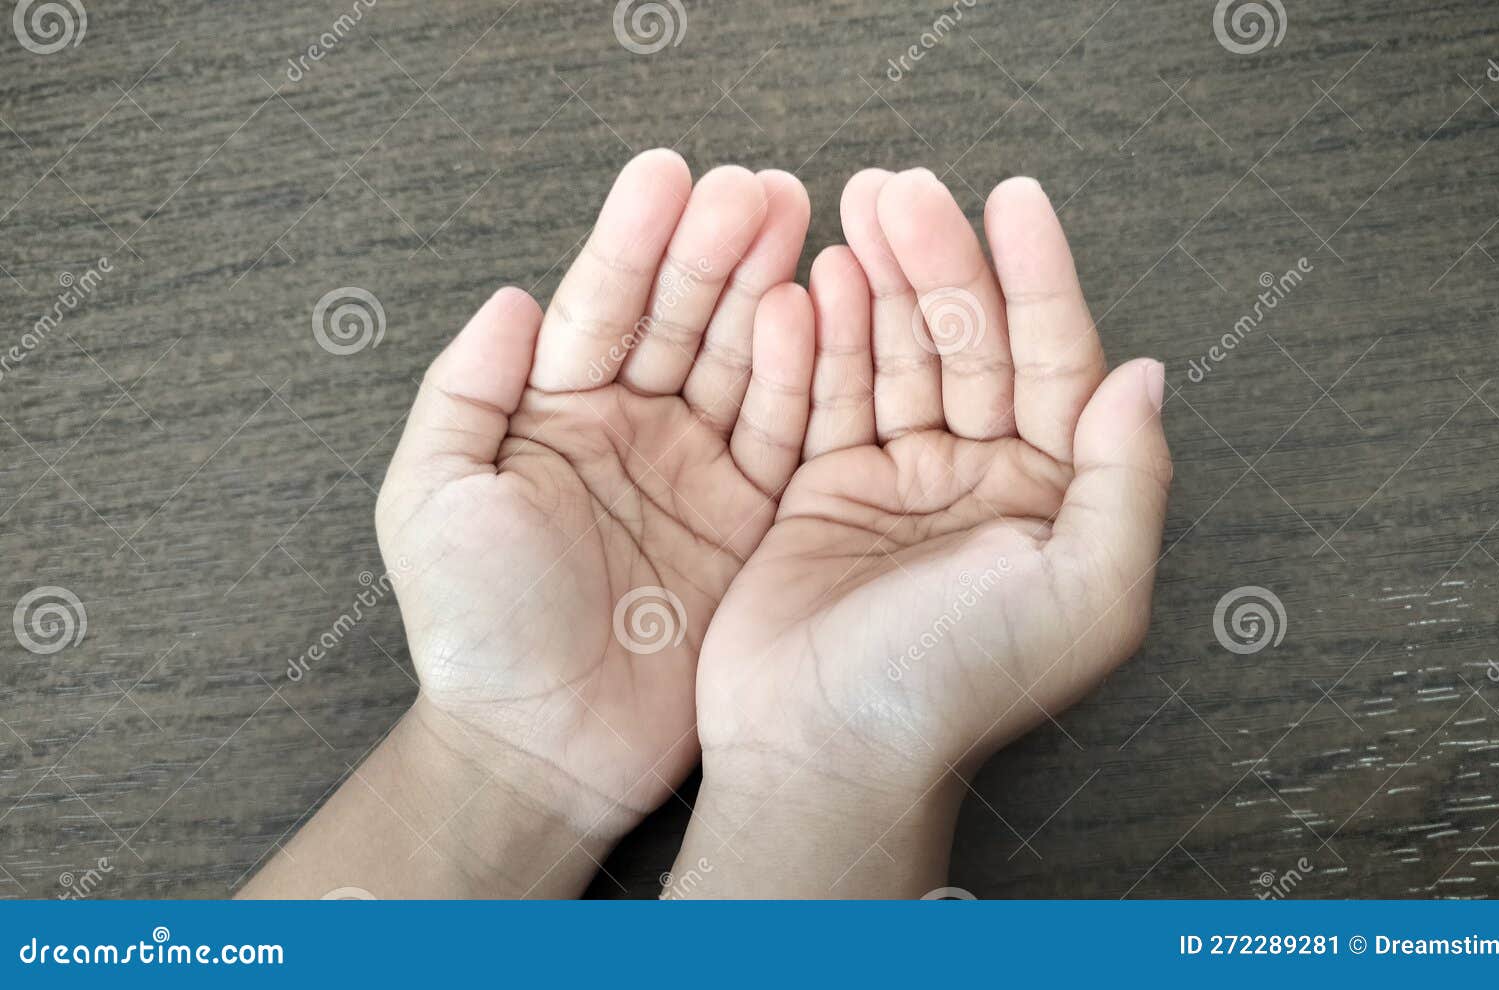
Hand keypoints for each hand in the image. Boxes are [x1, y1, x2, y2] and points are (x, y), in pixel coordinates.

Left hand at [374, 149, 814, 844]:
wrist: (542, 745)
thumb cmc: (473, 628)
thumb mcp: (434, 497)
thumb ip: (465, 392)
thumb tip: (512, 298)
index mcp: (554, 415)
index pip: (600, 306)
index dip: (632, 240)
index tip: (667, 173)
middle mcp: (634, 432)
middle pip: (680, 320)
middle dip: (715, 248)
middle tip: (756, 185)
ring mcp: (698, 474)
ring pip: (739, 362)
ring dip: (767, 288)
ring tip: (797, 218)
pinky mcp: (753, 522)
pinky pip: (784, 437)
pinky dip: (802, 377)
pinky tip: (816, 312)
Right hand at [675, 168, 1170, 896]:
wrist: (823, 751)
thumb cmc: (956, 684)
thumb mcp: (1084, 588)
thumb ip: (1127, 480)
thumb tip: (1149, 377)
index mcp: (1056, 502)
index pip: (1057, 362)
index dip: (1039, 277)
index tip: (1014, 200)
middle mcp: (984, 484)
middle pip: (969, 344)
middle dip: (942, 261)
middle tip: (904, 188)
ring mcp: (902, 483)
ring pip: (896, 355)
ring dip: (882, 280)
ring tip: (859, 206)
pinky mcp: (826, 492)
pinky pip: (828, 396)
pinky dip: (821, 339)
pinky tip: (816, 282)